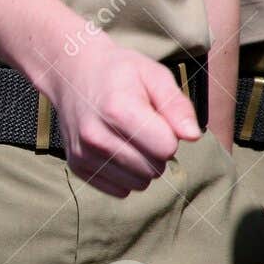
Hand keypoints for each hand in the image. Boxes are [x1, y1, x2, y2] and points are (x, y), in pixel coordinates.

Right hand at [41, 37, 201, 197]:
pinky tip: (117, 150)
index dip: (170, 135)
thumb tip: (193, 136)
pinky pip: (120, 190)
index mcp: (118, 110)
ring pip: (139, 184)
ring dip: (143, 166)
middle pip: (154, 169)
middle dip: (158, 152)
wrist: (71, 73)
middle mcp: (96, 136)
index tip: (159, 119)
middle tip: (144, 128)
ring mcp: (84, 154)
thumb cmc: (119, 72)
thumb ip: (177, 105)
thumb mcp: (153, 74)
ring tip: (130, 139)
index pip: (166, 148)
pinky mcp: (77, 167)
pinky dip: (125, 175)